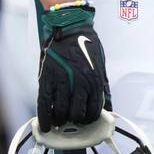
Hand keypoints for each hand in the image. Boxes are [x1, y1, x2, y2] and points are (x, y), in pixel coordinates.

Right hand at [37, 3, 110, 132]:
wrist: (69, 28)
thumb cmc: (85, 45)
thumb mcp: (100, 66)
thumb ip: (103, 87)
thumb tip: (108, 107)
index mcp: (94, 81)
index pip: (93, 111)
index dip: (89, 119)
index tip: (84, 120)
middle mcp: (79, 84)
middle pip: (77, 115)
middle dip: (74, 121)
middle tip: (71, 120)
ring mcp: (62, 83)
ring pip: (61, 113)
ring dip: (61, 121)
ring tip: (60, 120)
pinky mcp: (47, 80)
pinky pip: (45, 105)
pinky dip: (45, 119)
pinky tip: (46, 126)